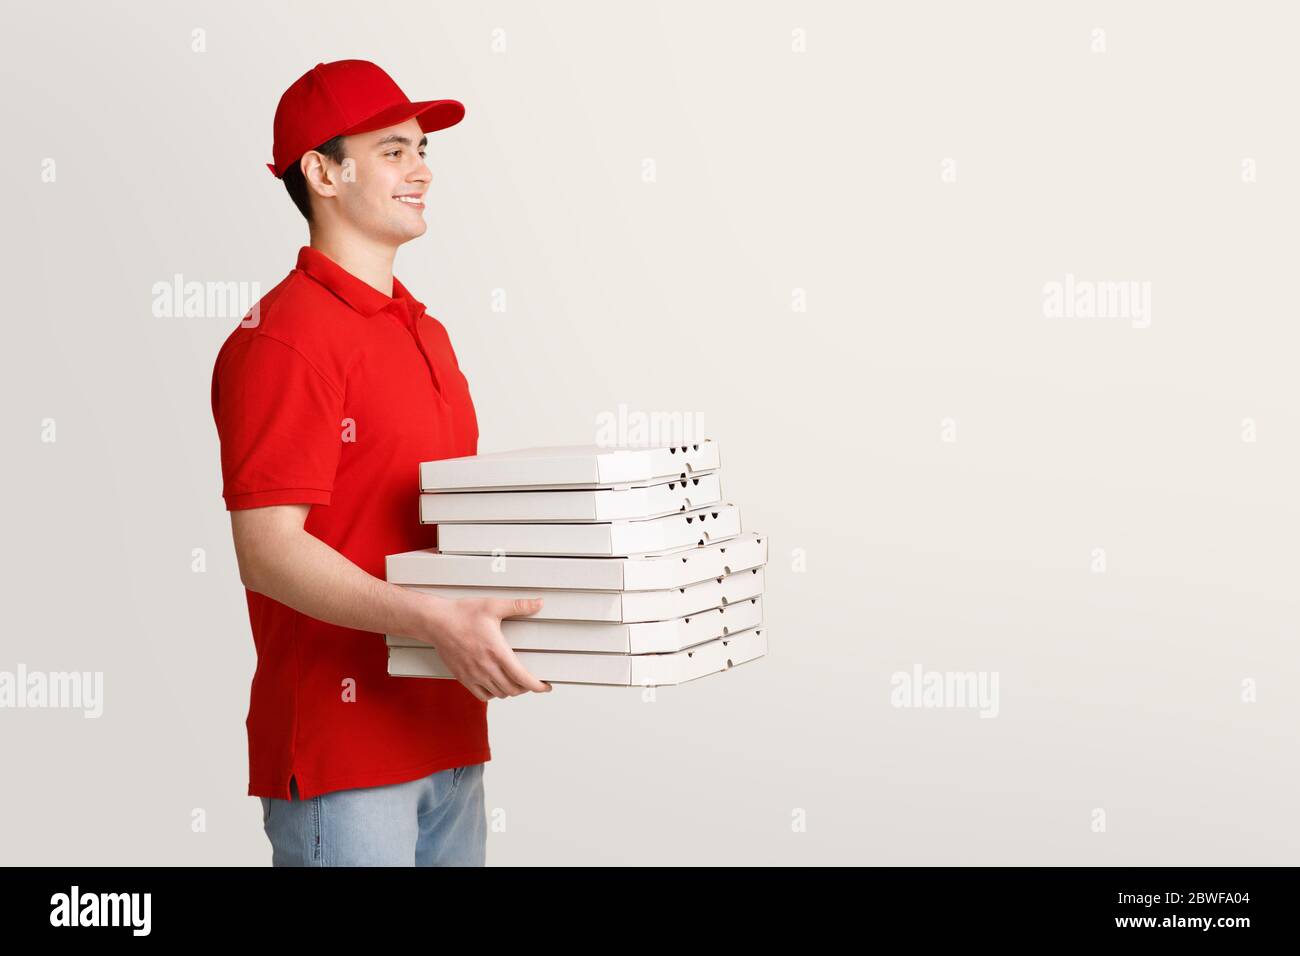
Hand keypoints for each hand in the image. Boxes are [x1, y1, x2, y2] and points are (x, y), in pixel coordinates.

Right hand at [422, 596, 552, 700]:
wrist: (436, 621)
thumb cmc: (463, 613)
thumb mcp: (493, 605)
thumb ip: (519, 606)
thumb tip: (539, 603)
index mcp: (497, 651)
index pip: (522, 678)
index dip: (537, 686)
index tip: (546, 686)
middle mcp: (486, 667)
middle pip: (513, 689)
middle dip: (526, 687)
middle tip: (531, 680)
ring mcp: (473, 675)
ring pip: (499, 694)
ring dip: (511, 690)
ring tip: (515, 681)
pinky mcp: (463, 678)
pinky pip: (482, 696)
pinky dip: (494, 694)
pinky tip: (496, 684)